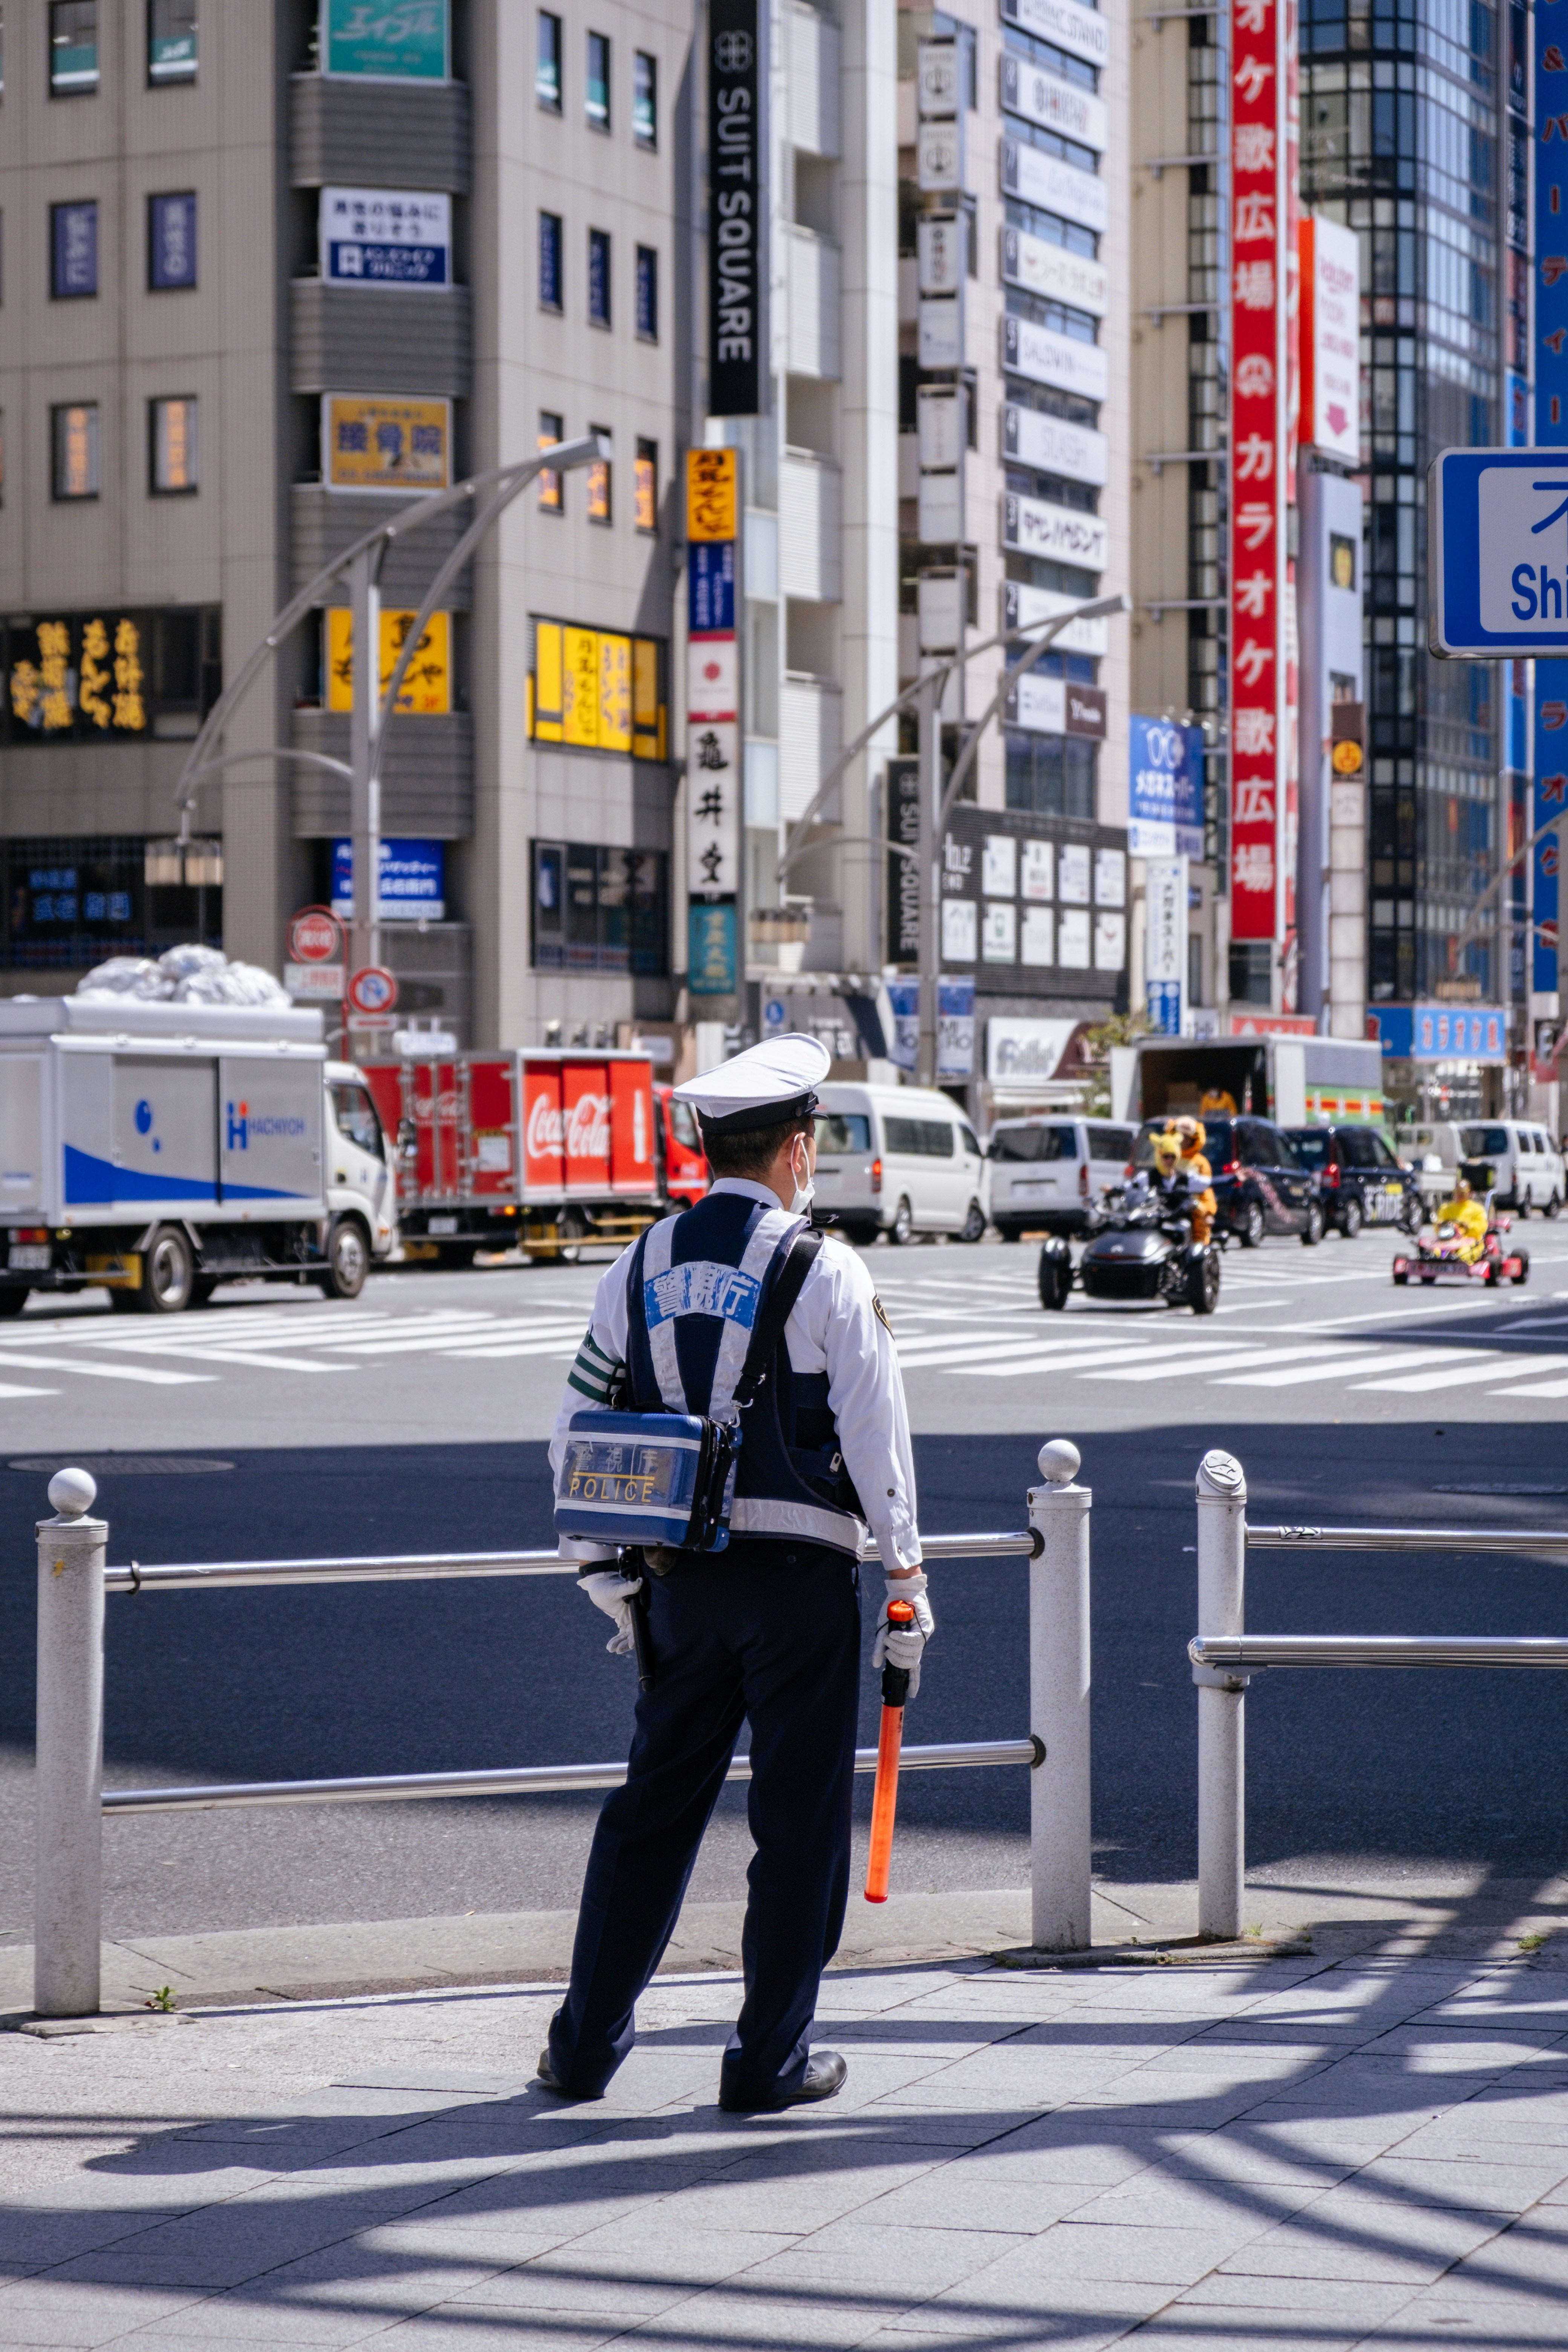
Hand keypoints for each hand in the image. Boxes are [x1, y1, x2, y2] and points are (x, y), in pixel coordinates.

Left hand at [579, 1569, 645, 1657]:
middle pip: (633, 1632)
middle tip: (618, 1650)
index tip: (631, 1644)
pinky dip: (617, 1640)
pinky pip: (621, 1633)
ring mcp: (628, 1618)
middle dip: (626, 1643)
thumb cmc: (606, 1586)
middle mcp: (634, 1613)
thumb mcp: (616, 1588)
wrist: (597, 1586)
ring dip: (620, 1643)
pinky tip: (610, 1647)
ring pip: (627, 1635)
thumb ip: (628, 1587)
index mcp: (636, 1606)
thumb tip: (639, 1581)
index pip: (639, 1624)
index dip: (635, 1635)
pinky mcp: (622, 1620)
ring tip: (611, 1649)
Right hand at [873, 1571, 933, 1700]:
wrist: (900, 1591)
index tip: (911, 1695)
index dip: (914, 1682)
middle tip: (888, 1651)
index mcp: (910, 1647)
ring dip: (899, 1647)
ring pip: (914, 1652)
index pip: (914, 1668)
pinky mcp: (927, 1627)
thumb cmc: (891, 1612)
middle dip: (899, 1660)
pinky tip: (895, 1635)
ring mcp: (925, 1635)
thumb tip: (876, 1665)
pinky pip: (916, 1640)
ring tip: (890, 1638)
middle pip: (913, 1662)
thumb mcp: (883, 1631)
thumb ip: (881, 1648)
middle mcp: (919, 1643)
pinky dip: (903, 1639)